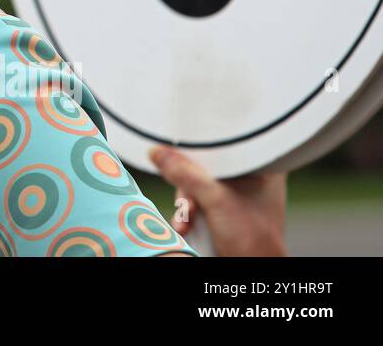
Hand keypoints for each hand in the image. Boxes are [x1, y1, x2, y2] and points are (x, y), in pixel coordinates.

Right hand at [149, 145, 287, 256]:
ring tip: (188, 220)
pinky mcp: (224, 211)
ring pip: (197, 185)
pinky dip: (188, 213)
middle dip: (189, 187)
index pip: (225, 143)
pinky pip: (197, 201)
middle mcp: (250, 178)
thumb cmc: (254, 239)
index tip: (184, 155)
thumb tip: (157, 152)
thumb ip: (186, 175)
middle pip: (204, 166)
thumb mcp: (215, 201)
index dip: (202, 150)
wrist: (253, 272)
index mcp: (260, 167)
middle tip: (190, 204)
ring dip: (186, 204)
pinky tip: (187, 225)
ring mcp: (237, 195)